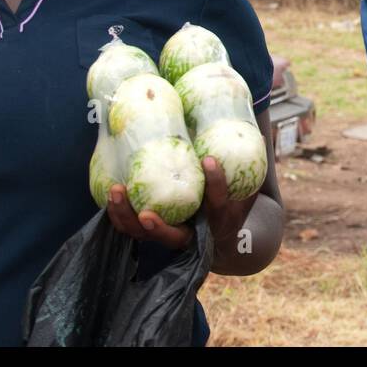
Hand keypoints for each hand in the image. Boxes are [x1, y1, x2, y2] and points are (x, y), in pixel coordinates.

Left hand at [104, 157, 256, 253]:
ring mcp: (171, 236)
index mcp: (221, 220)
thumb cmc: (235, 203)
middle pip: (173, 238)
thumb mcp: (247, 187)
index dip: (215, 185)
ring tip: (116, 191)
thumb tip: (256, 129)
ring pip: (144, 236)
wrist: (225, 236)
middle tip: (146, 213)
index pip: (218, 205)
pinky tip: (109, 191)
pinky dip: (118, 214)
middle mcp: (194, 233)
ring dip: (127, 218)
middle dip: (158, 227)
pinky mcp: (152, 232)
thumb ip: (249, 164)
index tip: (209, 160)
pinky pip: (130, 228)